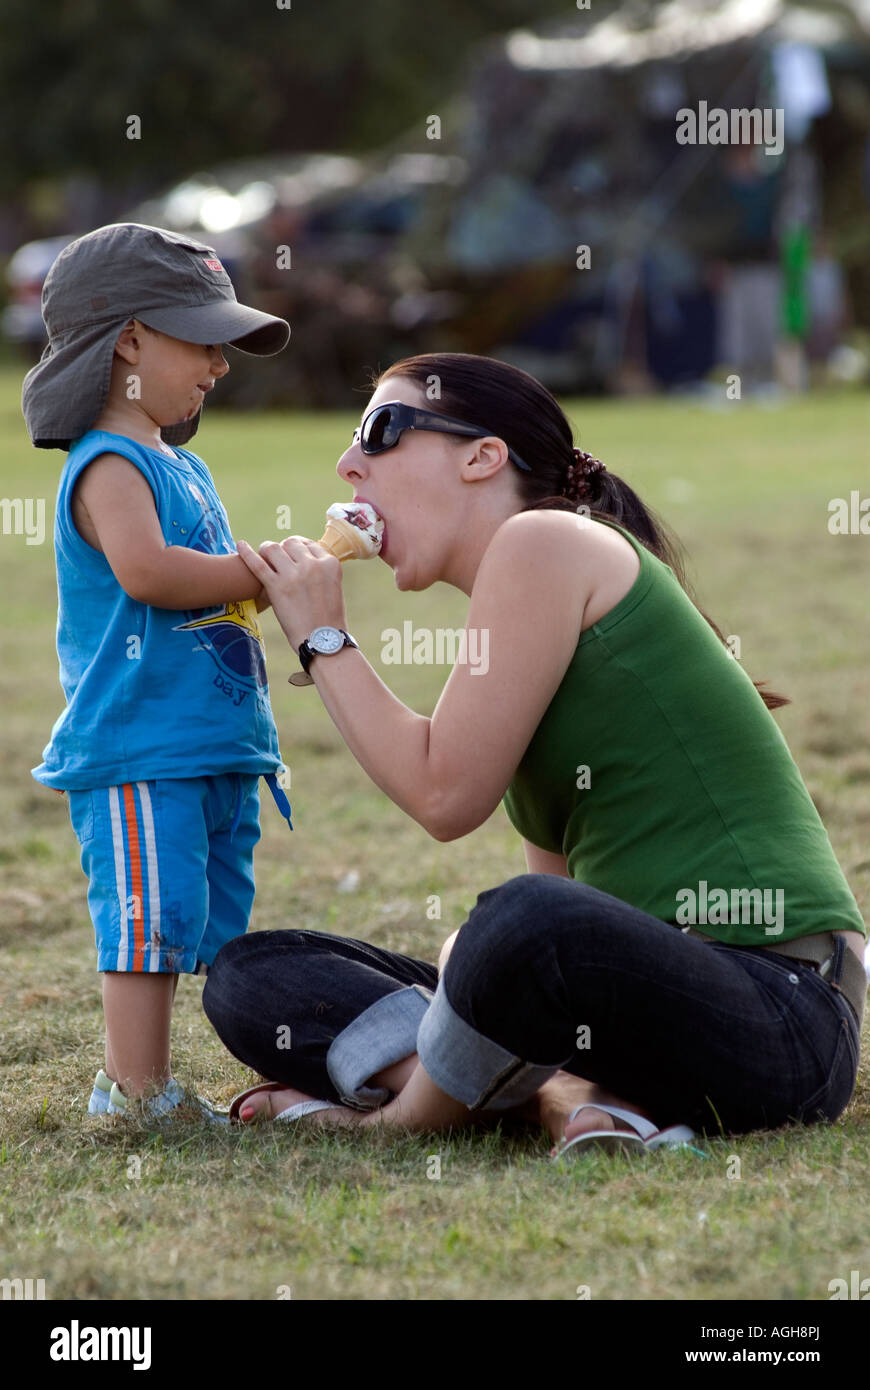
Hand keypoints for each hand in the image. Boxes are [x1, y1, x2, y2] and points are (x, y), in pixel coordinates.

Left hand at [236, 537, 346, 651]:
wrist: (323, 640)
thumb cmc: (329, 620)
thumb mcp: (333, 588)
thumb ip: (321, 574)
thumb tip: (305, 564)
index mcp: (330, 564)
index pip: (309, 545)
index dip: (298, 548)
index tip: (292, 554)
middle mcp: (311, 564)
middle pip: (291, 543)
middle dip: (283, 549)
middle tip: (278, 558)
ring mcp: (293, 574)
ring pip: (274, 548)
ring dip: (267, 550)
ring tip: (264, 556)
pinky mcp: (276, 586)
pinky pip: (257, 564)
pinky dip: (247, 553)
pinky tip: (240, 545)